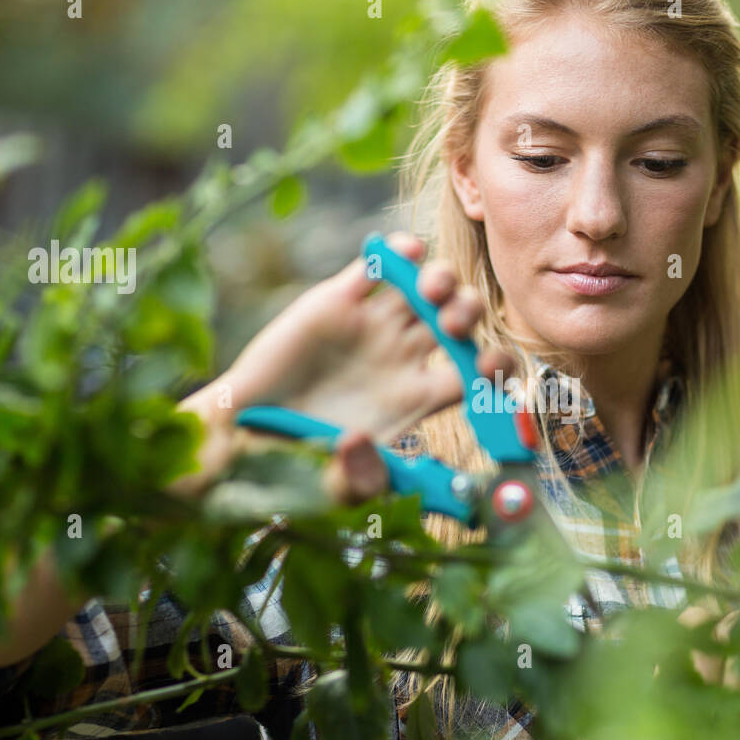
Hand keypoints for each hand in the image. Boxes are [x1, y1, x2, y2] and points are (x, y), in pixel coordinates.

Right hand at [175, 232, 511, 501]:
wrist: (246, 435)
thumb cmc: (299, 463)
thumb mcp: (339, 487)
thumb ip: (360, 479)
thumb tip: (359, 443)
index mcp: (418, 396)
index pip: (475, 371)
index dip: (493, 365)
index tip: (490, 366)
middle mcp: (403, 355)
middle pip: (458, 319)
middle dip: (468, 313)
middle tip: (453, 325)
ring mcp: (374, 324)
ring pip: (427, 286)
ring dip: (443, 280)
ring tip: (431, 292)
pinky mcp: (339, 300)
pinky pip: (379, 266)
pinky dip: (398, 252)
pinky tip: (405, 255)